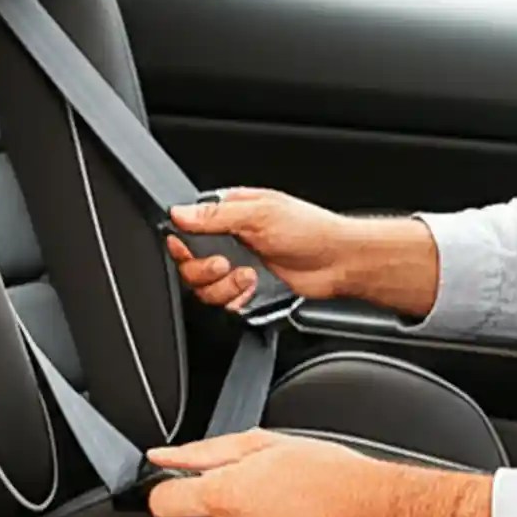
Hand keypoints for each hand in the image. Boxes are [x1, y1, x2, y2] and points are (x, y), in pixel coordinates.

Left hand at [147, 429, 394, 516]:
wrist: (376, 516)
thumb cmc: (329, 475)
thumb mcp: (264, 445)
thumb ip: (203, 453)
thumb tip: (163, 457)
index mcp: (223, 495)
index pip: (161, 504)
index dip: (170, 493)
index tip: (184, 490)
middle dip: (220, 508)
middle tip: (260, 492)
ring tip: (282, 513)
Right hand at [167, 188, 350, 309]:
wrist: (338, 262)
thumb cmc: (309, 230)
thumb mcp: (260, 214)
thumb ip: (215, 216)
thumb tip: (179, 213)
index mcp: (228, 213)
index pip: (185, 229)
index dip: (183, 244)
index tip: (191, 251)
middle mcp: (229, 239)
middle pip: (189, 263)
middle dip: (205, 270)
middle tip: (227, 264)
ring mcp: (237, 265)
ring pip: (204, 287)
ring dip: (224, 286)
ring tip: (249, 276)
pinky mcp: (246, 289)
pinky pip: (223, 303)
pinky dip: (236, 300)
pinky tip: (254, 288)